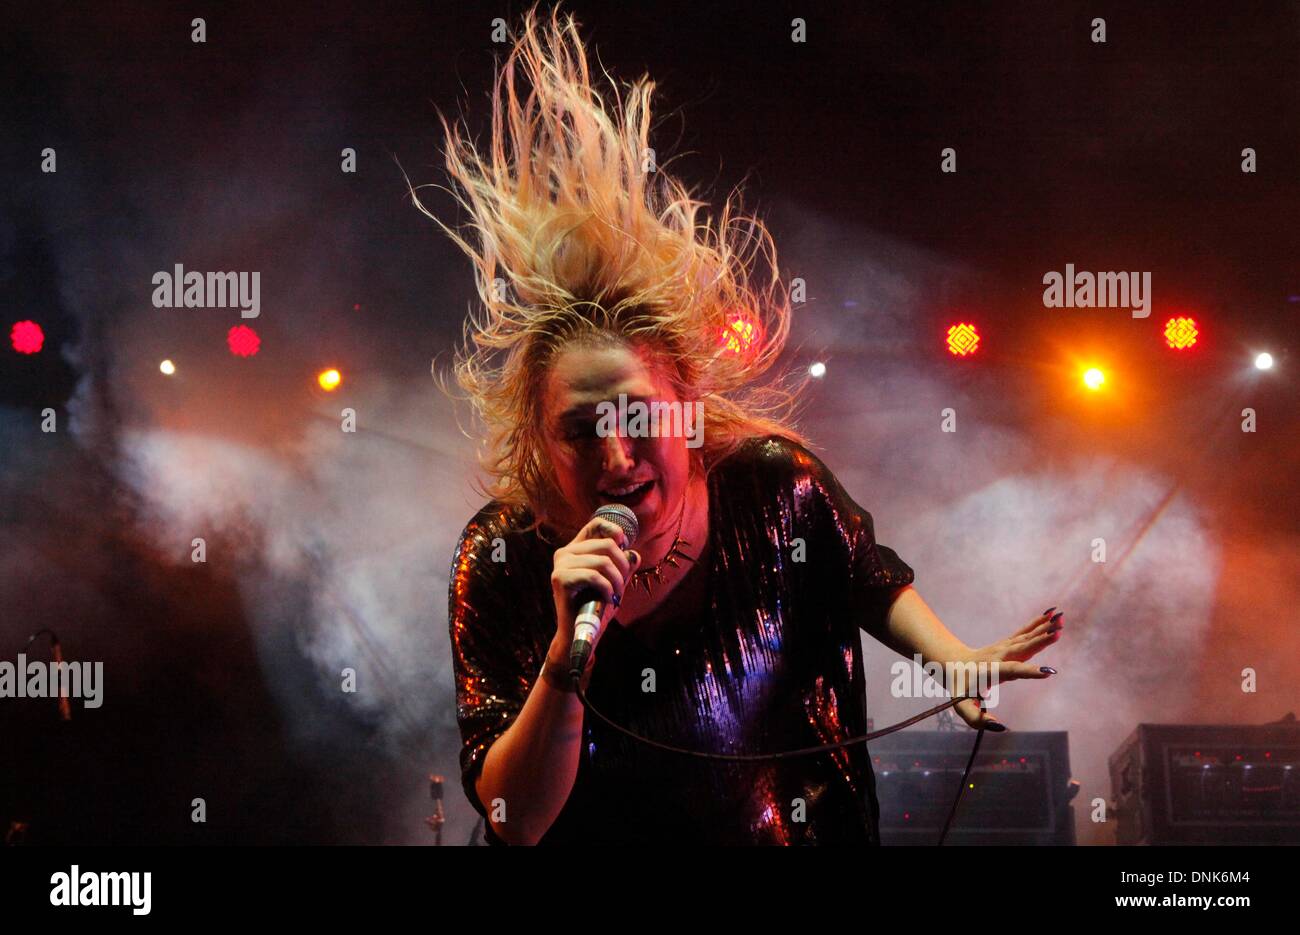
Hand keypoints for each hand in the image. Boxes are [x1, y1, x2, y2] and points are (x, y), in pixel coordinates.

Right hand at [549, 516, 639, 654]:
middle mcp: (564, 553)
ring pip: (602, 561)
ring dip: (617, 580)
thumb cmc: (595, 607)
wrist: (578, 632)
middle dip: (622, 565)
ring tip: (616, 594)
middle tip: (622, 584)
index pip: (595, 525)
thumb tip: (635, 554)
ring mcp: (560, 565)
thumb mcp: (613, 583)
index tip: (624, 547)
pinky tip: (607, 598)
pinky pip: (594, 576)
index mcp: (575, 549)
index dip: (615, 531)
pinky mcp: (560, 579)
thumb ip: (623, 567)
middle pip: (606, 544)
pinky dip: (607, 588)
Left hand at [950, 607, 1063, 730]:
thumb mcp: (962, 706)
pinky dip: (1038, 623)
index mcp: (991, 671)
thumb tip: (1000, 727)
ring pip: (1025, 637)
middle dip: (1040, 641)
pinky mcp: (1007, 643)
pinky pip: (1024, 632)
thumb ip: (977, 719)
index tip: (1049, 672)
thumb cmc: (959, 687)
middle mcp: (999, 656)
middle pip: (1022, 648)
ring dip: (1043, 628)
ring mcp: (1003, 647)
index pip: (1012, 671)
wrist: (951, 662)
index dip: (1029, 671)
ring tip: (1060, 618)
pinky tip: (1051, 614)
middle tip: (1058, 632)